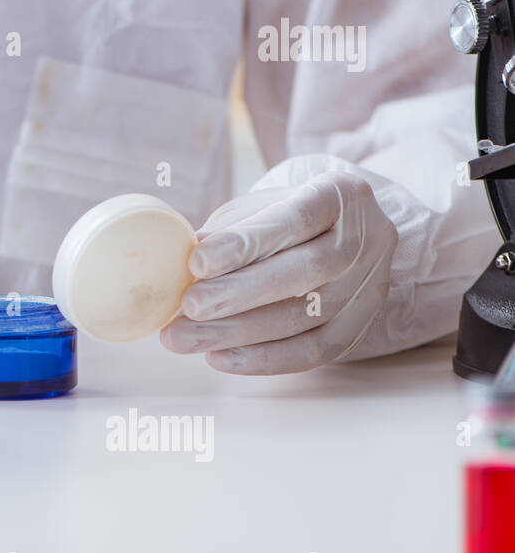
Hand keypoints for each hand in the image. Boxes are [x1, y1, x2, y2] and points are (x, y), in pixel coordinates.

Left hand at [160, 172, 397, 374]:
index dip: (244, 244)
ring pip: (304, 317)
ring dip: (237, 332)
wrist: (337, 235)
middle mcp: (366, 239)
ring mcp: (368, 286)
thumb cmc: (283, 217)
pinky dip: (263, 358)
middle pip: (302, 272)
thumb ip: (228, 229)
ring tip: (184, 337)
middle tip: (187, 308)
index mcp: (340, 194)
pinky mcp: (360, 326)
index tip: (196, 263)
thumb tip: (184, 259)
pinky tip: (219, 356)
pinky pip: (313, 351)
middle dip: (237, 294)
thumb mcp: (258, 207)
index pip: (294, 219)